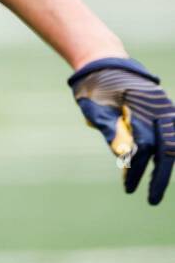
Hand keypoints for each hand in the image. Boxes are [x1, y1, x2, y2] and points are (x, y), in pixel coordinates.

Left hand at [69, 57, 174, 204]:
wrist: (103, 62)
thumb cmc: (94, 86)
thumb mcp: (94, 105)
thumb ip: (109, 128)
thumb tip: (123, 155)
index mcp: (141, 107)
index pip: (144, 146)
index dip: (137, 169)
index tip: (128, 188)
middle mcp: (159, 108)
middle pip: (167, 148)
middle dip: (159, 176)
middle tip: (150, 200)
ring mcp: (165, 108)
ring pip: (173, 143)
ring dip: (165, 167)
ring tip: (155, 188)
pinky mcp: (164, 111)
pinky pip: (172, 134)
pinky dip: (170, 151)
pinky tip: (162, 167)